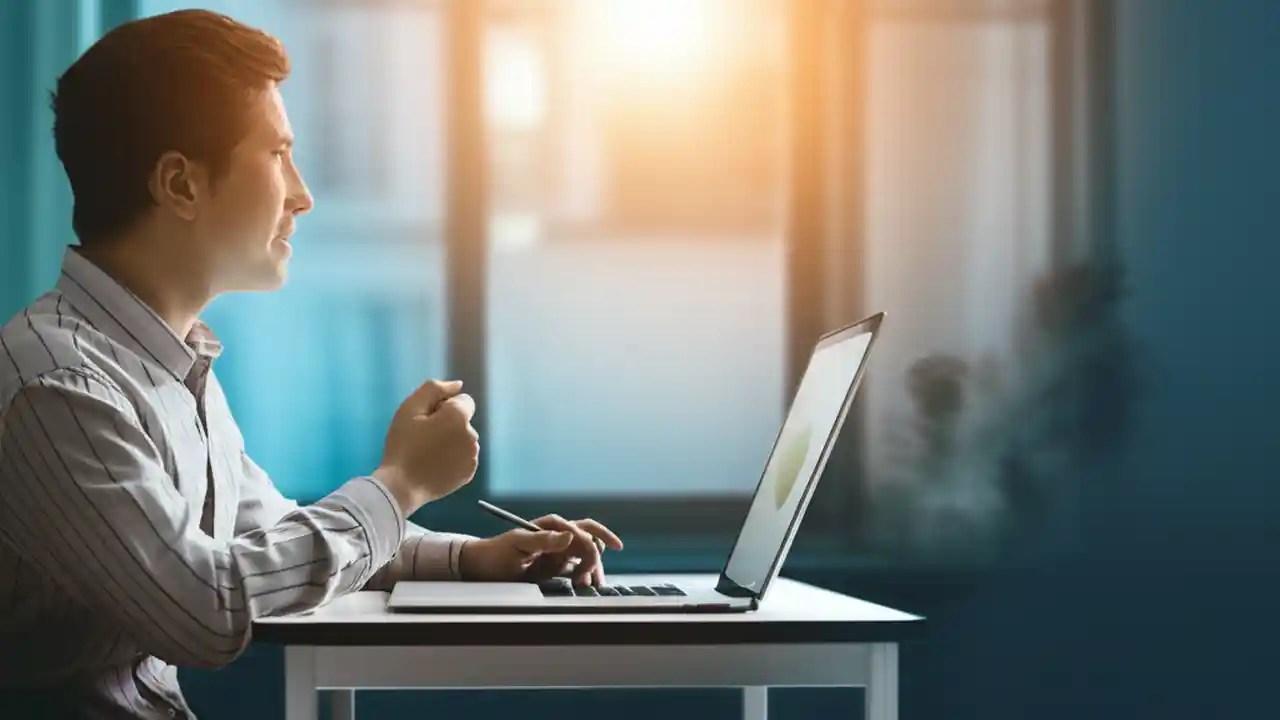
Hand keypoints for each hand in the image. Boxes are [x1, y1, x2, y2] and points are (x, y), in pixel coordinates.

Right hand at [375, 379, 478, 514]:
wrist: (401, 486)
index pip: (462, 400)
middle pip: (463, 420)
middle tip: (424, 438)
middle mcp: (472, 435)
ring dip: (451, 441)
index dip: (443, 407)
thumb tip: (458, 385)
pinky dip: (453, 458)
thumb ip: (434, 389)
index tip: (426, 420)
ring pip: (464, 439)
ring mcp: (472, 456)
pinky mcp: (469, 472)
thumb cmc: (402, 445)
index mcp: (459, 417)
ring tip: (428, 453)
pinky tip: (435, 465)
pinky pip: (464, 456)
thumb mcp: (410, 408)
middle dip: (448, 424)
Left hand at [461, 515, 622, 585]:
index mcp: (551, 525)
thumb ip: (544, 539)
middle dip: (597, 555)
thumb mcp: (518, 543)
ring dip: (594, 566)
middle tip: (596, 578)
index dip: (590, 544)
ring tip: (594, 584)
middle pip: (588, 538)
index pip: (579, 529)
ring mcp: (558, 550)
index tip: (589, 565)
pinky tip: (585, 584)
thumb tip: (571, 535)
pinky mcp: (556, 565)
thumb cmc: (497, 552)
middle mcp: (558, 535)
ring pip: (586, 553)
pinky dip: (585, 574)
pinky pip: (577, 566)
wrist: (483, 568)